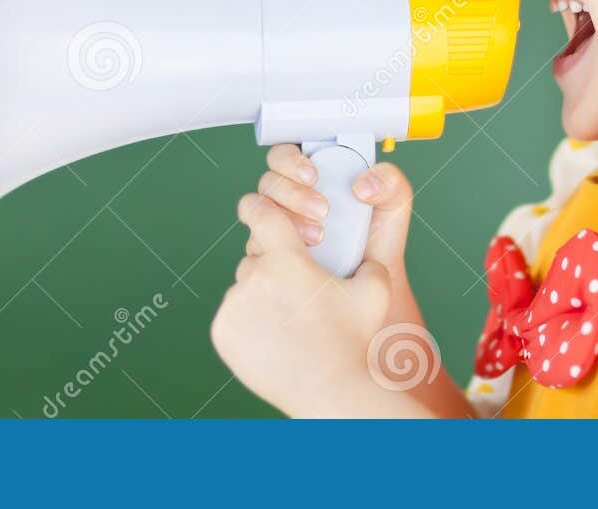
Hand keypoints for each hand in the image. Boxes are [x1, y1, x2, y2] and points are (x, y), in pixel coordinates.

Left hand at [209, 190, 393, 416]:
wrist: (328, 390)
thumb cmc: (352, 341)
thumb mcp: (375, 292)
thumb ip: (370, 263)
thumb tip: (368, 259)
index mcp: (286, 258)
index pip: (261, 212)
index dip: (261, 208)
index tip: (262, 213)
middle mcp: (253, 276)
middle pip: (256, 259)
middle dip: (272, 270)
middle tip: (296, 296)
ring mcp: (233, 305)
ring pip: (243, 289)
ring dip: (259, 298)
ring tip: (287, 324)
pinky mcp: (222, 332)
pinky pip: (232, 317)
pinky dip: (246, 325)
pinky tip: (272, 339)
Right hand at [256, 144, 417, 293]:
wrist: (369, 281)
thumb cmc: (378, 239)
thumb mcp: (394, 203)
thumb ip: (390, 181)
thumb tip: (363, 184)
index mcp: (317, 174)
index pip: (287, 154)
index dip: (291, 159)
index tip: (313, 174)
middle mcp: (292, 195)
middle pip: (269, 179)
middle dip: (291, 192)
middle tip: (322, 209)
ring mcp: (279, 222)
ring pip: (258, 208)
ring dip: (285, 218)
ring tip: (318, 235)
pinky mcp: (270, 248)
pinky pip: (257, 239)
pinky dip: (275, 243)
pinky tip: (305, 251)